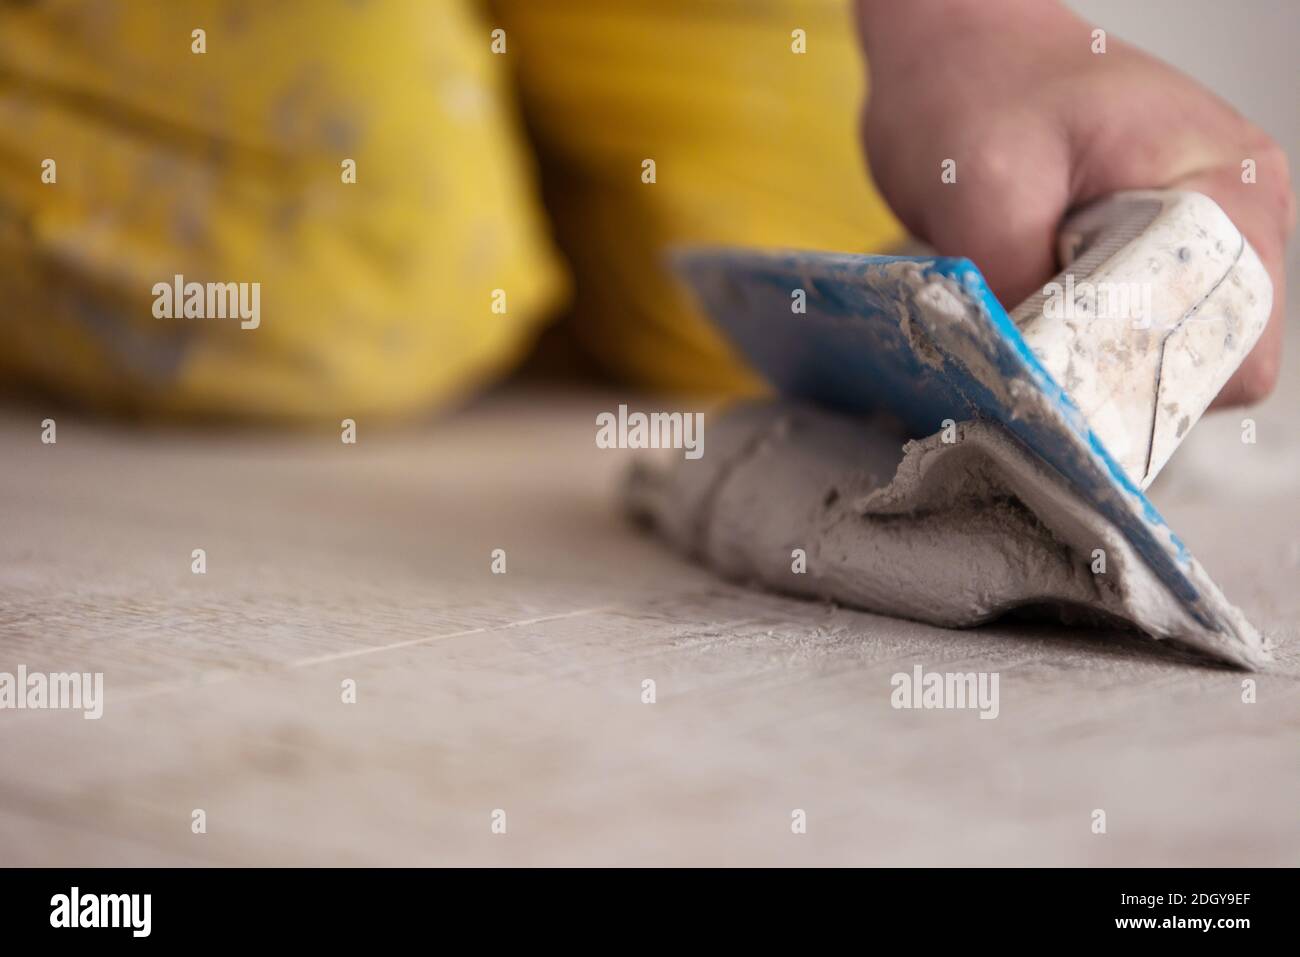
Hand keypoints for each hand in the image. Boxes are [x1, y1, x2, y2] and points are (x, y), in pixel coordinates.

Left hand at [856, 0, 1293, 404]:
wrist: (950, 50)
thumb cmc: (973, 87)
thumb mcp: (983, 184)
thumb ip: (1017, 288)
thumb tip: (1031, 382)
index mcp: (1227, 186)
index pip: (1232, 347)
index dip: (1148, 386)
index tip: (1068, 382)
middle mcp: (1233, 218)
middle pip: (1205, 369)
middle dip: (1118, 383)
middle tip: (1036, 351)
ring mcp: (1192, 241)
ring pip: (1162, 363)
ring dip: (1092, 367)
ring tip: (1026, 317)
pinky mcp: (1146, 259)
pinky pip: (1127, 340)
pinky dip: (1077, 349)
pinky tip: (1029, 315)